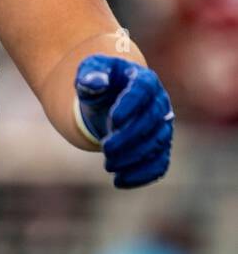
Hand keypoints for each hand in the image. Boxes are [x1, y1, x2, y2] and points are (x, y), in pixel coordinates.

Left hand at [75, 54, 173, 188]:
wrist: (110, 97)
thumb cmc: (100, 81)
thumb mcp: (91, 72)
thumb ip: (91, 74)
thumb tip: (93, 82)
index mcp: (143, 79)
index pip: (143, 90)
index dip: (131, 104)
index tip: (113, 119)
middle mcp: (159, 102)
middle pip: (151, 121)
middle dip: (129, 137)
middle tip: (106, 149)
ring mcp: (162, 126)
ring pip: (157, 144)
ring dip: (134, 158)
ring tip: (109, 166)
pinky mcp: (159, 147)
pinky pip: (159, 163)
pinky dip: (143, 175)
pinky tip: (120, 182)